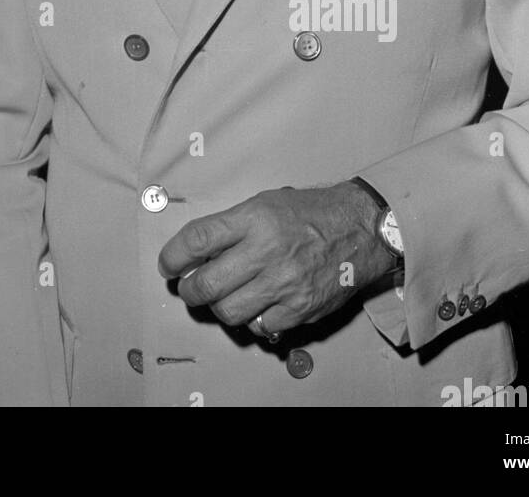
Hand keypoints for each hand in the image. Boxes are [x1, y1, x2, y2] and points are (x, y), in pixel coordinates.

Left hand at [157, 181, 395, 339]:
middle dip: (189, 289)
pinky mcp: (300, 309)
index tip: (168, 265)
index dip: (173, 256)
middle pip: (206, 284)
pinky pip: (259, 326)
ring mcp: (284, 284)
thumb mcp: (265, 202)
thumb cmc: (311, 213)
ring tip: (223, 296)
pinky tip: (257, 304)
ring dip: (219, 307)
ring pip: (228, 311)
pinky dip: (252, 319)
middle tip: (189, 287)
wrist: (360, 228)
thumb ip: (231, 226)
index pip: (198, 239)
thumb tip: (197, 252)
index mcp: (254, 219)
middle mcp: (266, 252)